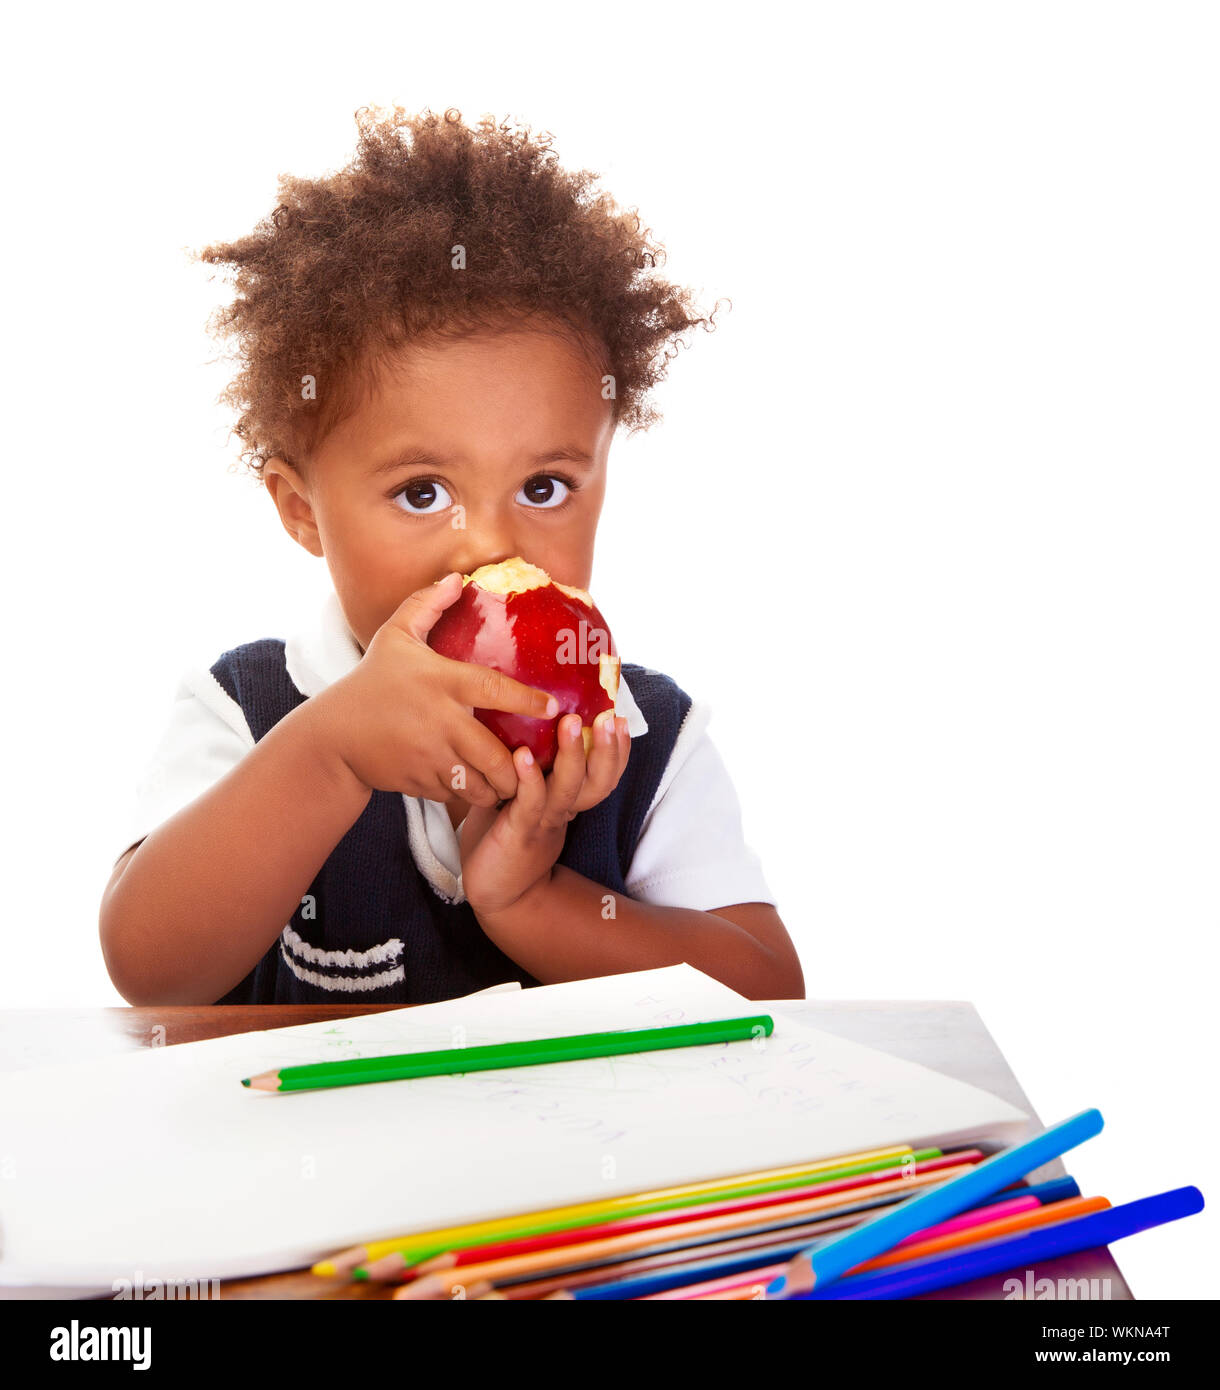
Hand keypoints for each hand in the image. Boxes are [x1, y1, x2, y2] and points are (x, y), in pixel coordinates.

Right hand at [305, 573, 559, 806]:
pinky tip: (482, 789)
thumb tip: (458, 577)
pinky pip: (457, 795)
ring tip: (513, 782)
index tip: (555, 707)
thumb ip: (426, 604)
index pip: (494, 689)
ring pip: (479, 784)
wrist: (333, 736)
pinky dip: (472, 795)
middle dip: (520, 768)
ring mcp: (429, 756)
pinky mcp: (419, 783)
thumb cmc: (370, 680)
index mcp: (441, 681)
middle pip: (495, 755)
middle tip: (534, 763)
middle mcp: (439, 722)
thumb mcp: (394, 636)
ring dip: (500, 786)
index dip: (528, 700)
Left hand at [459, 710, 630, 915]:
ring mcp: (543, 821)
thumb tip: (521, 718)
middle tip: (608, 717)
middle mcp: (563, 810)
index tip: (619, 719)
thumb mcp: (520, 794)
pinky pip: (530, 803)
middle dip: (608, 749)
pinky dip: (529, 779)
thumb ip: (528, 763)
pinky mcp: (519, 831)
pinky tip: (523, 756)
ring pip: (569, 788)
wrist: (495, 891)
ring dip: (573, 755)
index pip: (605, 775)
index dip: (618, 751)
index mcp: (569, 801)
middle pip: (598, 781)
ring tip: (570, 722)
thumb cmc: (503, 836)